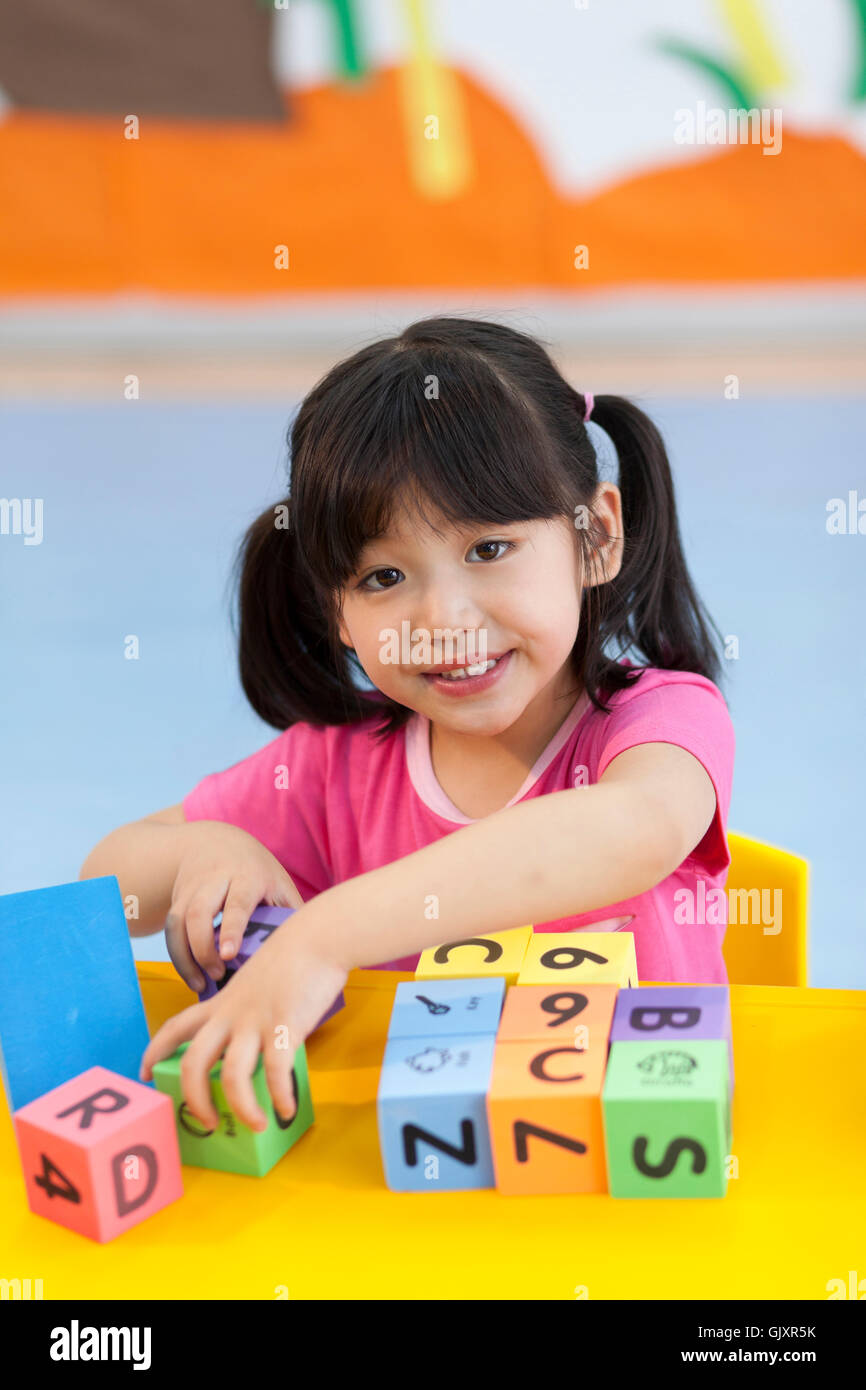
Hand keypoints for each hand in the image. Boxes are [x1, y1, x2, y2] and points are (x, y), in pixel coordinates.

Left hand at [140, 906, 347, 1130]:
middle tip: (207, 1123)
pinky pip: (276, 1072)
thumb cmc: (293, 959)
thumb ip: (246, 1010)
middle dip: (194, 1100)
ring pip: (231, 1075)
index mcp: (221, 1004)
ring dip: (241, 1108)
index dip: (154, 1052)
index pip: (176, 1028)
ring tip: (255, 1125)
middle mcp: (231, 1015)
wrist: (318, 938)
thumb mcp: (255, 983)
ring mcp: (256, 1022)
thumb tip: (253, 1043)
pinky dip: (279, 1096)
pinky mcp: (284, 1027)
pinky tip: (286, 1109)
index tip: (144, 1074)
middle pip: (193, 1063)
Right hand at [164, 821, 304, 990]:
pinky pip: (170, 930)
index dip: (231, 929)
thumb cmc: (256, 871)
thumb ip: (289, 912)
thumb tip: (308, 950)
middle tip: (217, 975)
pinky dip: (178, 956)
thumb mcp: (278, 882)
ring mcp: (192, 889)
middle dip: (203, 947)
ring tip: (201, 985)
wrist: (213, 842)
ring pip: (179, 922)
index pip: (236, 902)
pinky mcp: (177, 899)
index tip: (228, 954)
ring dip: (187, 957)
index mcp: (247, 875)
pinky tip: (193, 977)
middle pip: (200, 912)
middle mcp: (215, 879)